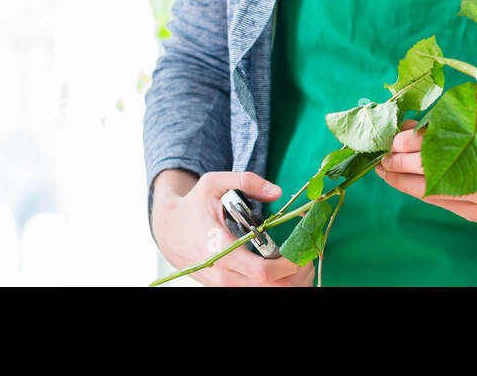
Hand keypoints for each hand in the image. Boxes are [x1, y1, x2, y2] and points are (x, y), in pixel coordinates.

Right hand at [152, 170, 314, 285]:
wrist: (169, 230)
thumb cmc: (194, 206)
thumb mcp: (215, 183)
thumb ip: (247, 181)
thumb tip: (278, 192)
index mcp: (221, 249)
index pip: (261, 272)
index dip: (287, 266)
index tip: (301, 254)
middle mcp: (222, 273)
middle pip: (266, 289)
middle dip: (292, 277)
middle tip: (307, 260)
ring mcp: (221, 284)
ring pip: (261, 294)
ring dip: (284, 284)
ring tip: (298, 266)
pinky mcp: (223, 287)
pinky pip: (252, 293)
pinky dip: (272, 285)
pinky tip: (283, 272)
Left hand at [374, 120, 476, 224]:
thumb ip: (451, 128)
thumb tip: (409, 127)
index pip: (440, 144)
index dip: (412, 143)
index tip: (395, 138)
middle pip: (431, 170)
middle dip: (401, 163)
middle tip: (383, 156)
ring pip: (431, 191)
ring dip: (402, 181)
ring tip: (385, 171)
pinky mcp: (476, 217)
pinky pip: (440, 204)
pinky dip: (419, 192)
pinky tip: (403, 183)